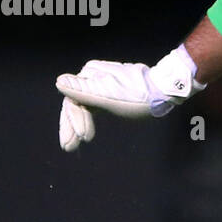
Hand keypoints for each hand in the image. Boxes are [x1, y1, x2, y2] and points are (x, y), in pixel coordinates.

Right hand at [56, 46, 203, 151]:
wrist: (163, 90)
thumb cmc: (139, 96)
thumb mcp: (111, 97)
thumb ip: (84, 91)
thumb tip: (59, 82)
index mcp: (90, 75)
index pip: (72, 99)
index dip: (74, 120)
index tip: (84, 138)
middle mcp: (91, 76)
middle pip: (75, 103)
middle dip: (72, 126)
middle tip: (68, 147)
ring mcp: (99, 83)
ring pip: (82, 106)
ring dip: (77, 125)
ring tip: (73, 145)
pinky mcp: (107, 90)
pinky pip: (91, 106)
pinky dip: (87, 120)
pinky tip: (84, 133)